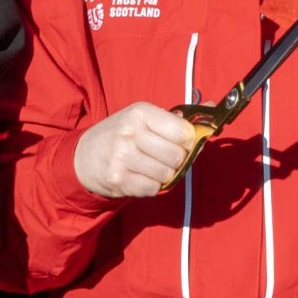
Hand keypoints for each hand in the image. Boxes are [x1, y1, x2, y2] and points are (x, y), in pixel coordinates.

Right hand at [73, 102, 198, 197]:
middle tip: (164, 158)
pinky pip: (153, 189)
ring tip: (150, 167)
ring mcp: (122, 156)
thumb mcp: (144, 118)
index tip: (180, 143)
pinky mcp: (118, 179)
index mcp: (140, 112)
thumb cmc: (122, 135)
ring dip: (164, 175)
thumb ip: (178, 118)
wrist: (83, 157)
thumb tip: (214, 108)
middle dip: (176, 161)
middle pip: (177, 156)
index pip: (183, 131)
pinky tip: (140, 177)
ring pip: (167, 174)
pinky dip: (152, 187)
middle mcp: (130, 132)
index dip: (187, 141)